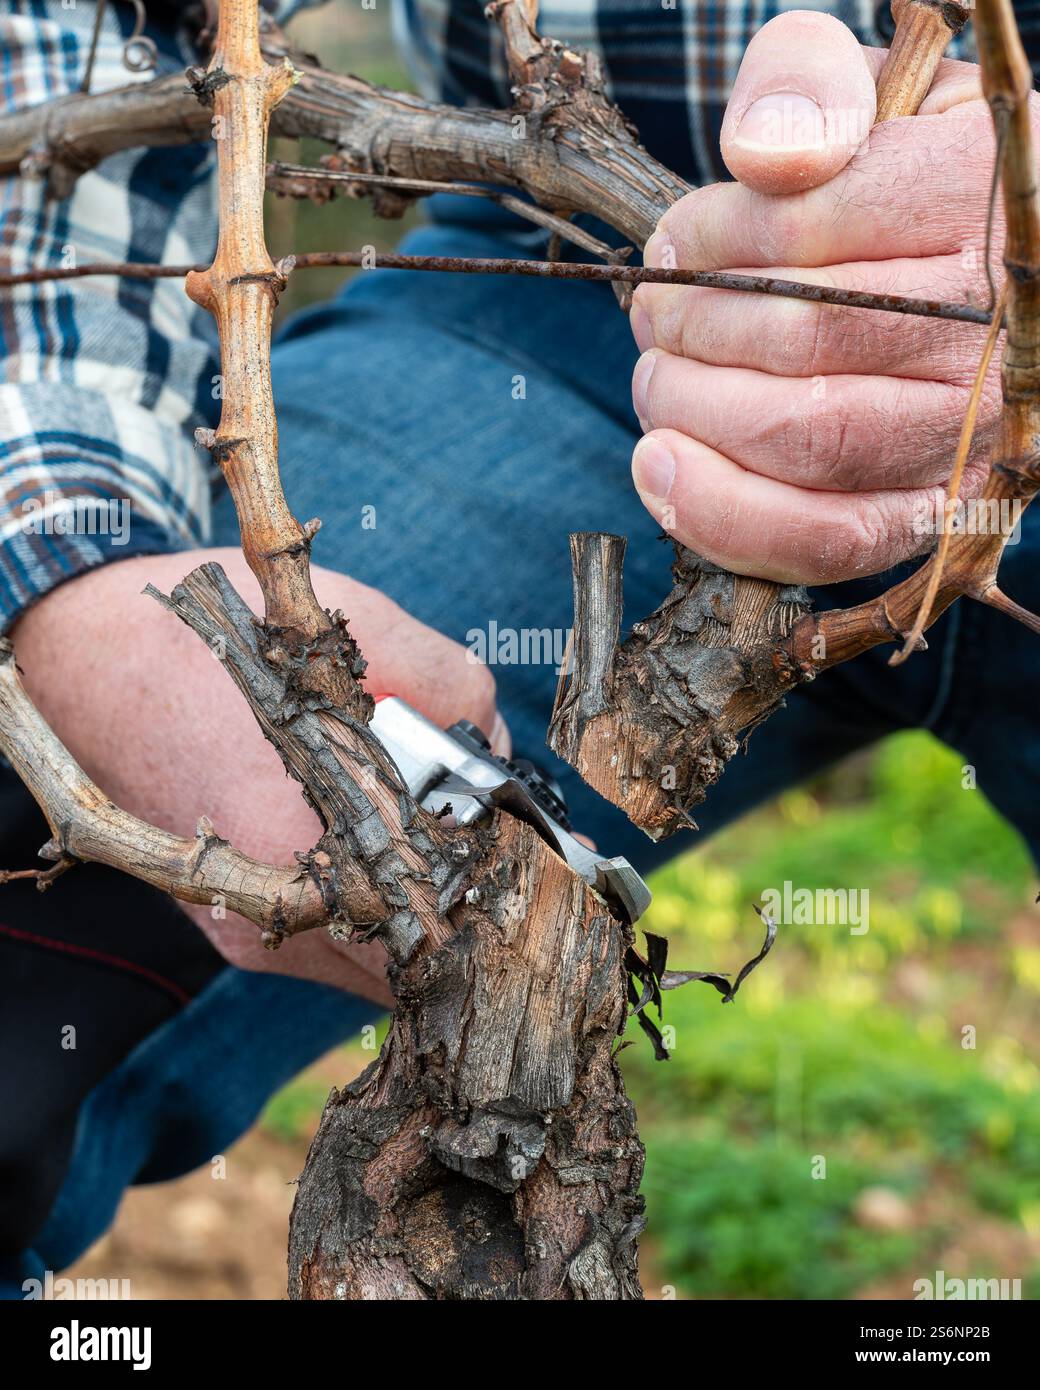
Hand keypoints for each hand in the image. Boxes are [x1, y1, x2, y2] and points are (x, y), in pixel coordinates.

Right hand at [12, 550, 506, 1008]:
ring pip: (374, 966)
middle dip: (477, 916)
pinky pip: (332, 948)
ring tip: (463, 860)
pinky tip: (395, 860)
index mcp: (298, 840)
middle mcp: (269, 910)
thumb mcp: (349, 632)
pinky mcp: (233, 926)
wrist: (85, 661)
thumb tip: (498, 748)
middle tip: (518, 868)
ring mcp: (248, 928)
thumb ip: (448, 687)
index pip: (440, 923)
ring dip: (429, 923)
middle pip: (414, 962)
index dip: (508, 897)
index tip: (551, 869)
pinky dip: (378, 919)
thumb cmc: (219, 642)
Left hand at [629, 10, 1019, 584]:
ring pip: (805, 441)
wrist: (968, 265)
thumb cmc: (893, 179)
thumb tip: (766, 158)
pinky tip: (660, 469)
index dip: (709, 244)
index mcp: (980, 200)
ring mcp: (969, 434)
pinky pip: (825, 539)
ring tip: (657, 381)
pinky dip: (724, 515)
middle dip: (689, 332)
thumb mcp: (866, 93)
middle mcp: (993, 329)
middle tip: (655, 319)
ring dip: (693, 412)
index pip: (809, 231)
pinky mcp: (928, 512)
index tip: (669, 247)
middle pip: (800, 341)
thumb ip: (810, 87)